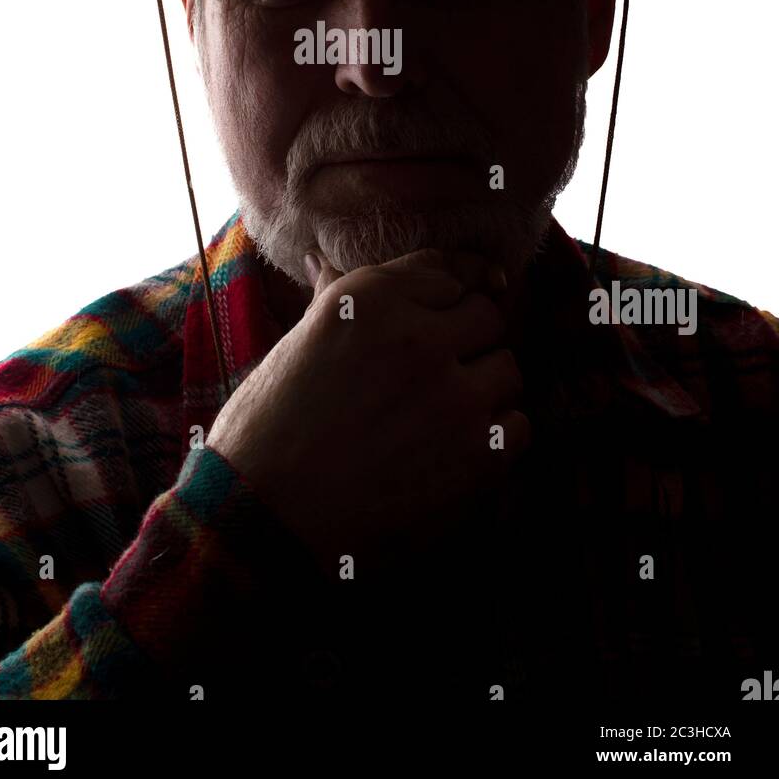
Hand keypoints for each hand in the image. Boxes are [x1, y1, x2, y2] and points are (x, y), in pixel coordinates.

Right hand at [206, 247, 529, 572]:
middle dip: (470, 341)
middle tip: (443, 372)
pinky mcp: (476, 455)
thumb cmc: (266, 429)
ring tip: (443, 418)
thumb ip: (332, 297)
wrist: (260, 519)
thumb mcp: (298, 344)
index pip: (449, 269)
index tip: (484, 285)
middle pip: (487, 317)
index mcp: (369, 299)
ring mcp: (451, 396)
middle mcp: (416, 337)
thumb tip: (322, 259)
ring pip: (507, 370)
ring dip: (484, 390)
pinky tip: (457, 452)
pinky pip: (518, 426)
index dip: (469, 278)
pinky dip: (496, 438)